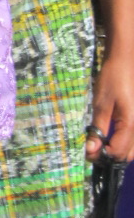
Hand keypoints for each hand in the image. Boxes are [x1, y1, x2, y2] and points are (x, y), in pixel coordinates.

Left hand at [87, 46, 133, 161]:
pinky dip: (126, 142)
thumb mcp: (100, 104)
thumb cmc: (112, 79)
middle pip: (127, 155)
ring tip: (102, 142)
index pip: (117, 152)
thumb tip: (90, 151)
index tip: (88, 150)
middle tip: (94, 147)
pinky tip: (114, 135)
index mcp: (130, 124)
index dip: (101, 155)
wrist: (126, 61)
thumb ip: (97, 129)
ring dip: (119, 150)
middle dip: (110, 156)